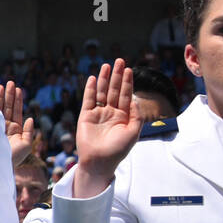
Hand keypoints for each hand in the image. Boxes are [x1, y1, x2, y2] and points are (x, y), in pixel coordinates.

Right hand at [0, 81, 34, 171]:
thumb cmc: (14, 158)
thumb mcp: (26, 146)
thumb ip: (29, 132)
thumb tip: (30, 118)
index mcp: (16, 130)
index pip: (17, 112)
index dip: (18, 100)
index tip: (18, 89)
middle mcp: (6, 127)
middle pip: (8, 107)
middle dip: (9, 95)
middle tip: (10, 82)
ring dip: (0, 97)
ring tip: (1, 86)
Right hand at [70, 59, 140, 198]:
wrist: (100, 161)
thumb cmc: (118, 150)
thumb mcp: (133, 132)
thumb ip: (136, 115)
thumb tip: (135, 99)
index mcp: (123, 116)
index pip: (126, 95)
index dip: (128, 82)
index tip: (129, 70)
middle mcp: (111, 113)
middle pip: (115, 90)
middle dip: (117, 76)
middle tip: (120, 61)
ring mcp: (98, 113)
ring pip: (102, 92)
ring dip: (105, 79)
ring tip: (107, 65)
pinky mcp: (86, 116)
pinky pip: (89, 99)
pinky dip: (91, 88)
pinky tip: (94, 78)